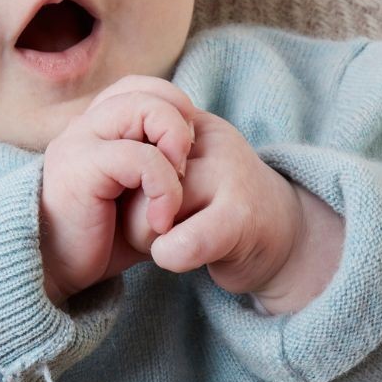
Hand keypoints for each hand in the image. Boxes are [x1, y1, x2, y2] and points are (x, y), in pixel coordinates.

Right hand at [40, 75, 197, 304]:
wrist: (55, 275)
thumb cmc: (100, 241)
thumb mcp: (141, 201)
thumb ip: (162, 174)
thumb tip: (196, 157)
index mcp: (96, 128)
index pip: (144, 88)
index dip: (176, 111)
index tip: (187, 157)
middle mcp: (84, 127)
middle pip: (145, 90)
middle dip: (179, 122)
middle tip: (187, 167)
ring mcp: (78, 143)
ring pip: (142, 108)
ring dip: (174, 143)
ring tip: (177, 188)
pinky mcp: (79, 169)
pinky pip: (138, 156)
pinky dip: (164, 184)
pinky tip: (162, 219)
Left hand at [119, 109, 302, 295]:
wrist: (288, 240)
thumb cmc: (217, 209)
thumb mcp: (182, 172)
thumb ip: (146, 155)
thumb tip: (93, 144)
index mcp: (192, 124)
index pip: (127, 136)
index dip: (120, 177)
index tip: (130, 196)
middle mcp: (211, 141)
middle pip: (133, 174)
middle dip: (128, 210)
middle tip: (153, 225)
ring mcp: (229, 176)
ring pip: (150, 209)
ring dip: (146, 238)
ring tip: (170, 239)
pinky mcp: (240, 219)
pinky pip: (179, 243)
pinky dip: (170, 257)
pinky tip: (181, 256)